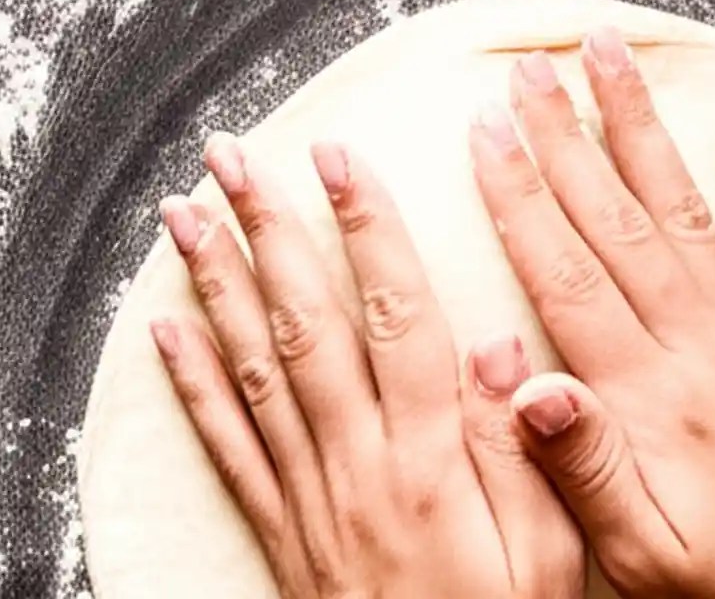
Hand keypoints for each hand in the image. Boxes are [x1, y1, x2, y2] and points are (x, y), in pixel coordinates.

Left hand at [150, 135, 582, 597]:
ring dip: (218, 283)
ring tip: (188, 212)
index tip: (343, 159)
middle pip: (307, 323)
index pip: (395, 318)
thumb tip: (503, 347)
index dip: (368, 231)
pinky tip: (166, 328)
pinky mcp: (279, 527)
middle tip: (238, 154)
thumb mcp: (548, 559)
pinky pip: (226, 445)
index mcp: (430, 463)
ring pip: (255, 368)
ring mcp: (308, 494)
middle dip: (271, 228)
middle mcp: (357, 464)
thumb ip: (526, 453)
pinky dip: (190, 382)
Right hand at [470, 29, 714, 598]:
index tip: (486, 132)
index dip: (520, 196)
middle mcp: (699, 341)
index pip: (565, 271)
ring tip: (611, 57)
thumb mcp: (635, 550)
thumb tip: (524, 386)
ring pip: (685, 206)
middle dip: (566, 137)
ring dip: (643, 126)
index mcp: (646, 391)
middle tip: (528, 69)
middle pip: (617, 218)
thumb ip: (580, 465)